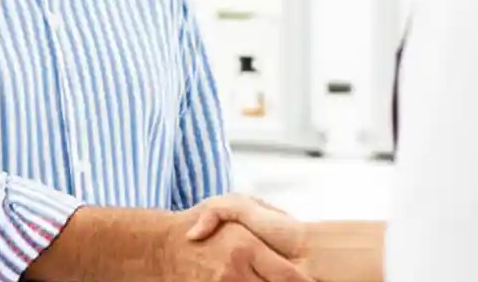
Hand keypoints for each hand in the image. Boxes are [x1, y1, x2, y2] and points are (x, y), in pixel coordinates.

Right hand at [162, 206, 312, 281]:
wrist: (162, 247)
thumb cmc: (197, 223)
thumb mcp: (230, 204)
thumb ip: (264, 212)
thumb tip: (293, 225)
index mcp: (246, 248)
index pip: (288, 277)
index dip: (306, 281)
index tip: (315, 279)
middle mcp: (235, 273)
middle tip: (303, 279)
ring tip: (275, 280)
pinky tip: (253, 280)